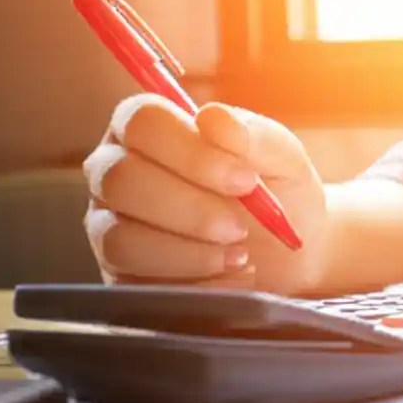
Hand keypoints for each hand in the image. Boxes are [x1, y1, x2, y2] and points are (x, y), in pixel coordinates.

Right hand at [82, 95, 326, 294]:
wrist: (294, 258)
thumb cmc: (280, 196)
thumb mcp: (283, 160)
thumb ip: (253, 134)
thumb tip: (212, 117)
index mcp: (149, 129)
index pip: (142, 122)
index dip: (191, 152)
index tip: (246, 180)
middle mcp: (115, 173)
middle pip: (120, 179)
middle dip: (190, 209)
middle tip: (240, 228)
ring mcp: (109, 226)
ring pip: (119, 238)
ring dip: (187, 252)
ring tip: (239, 255)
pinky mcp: (119, 277)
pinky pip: (135, 285)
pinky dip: (193, 284)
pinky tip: (231, 278)